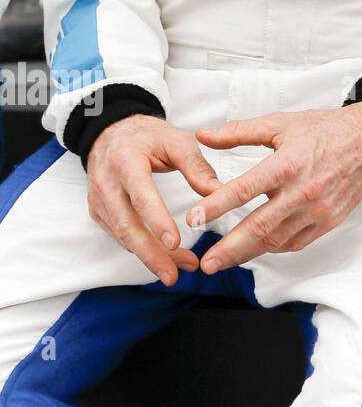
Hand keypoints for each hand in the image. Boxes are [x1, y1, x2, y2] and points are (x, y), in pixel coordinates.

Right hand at [86, 115, 221, 285]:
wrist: (112, 132)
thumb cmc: (148, 136)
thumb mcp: (176, 140)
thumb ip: (197, 166)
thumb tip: (219, 193)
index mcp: (126, 162)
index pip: (141, 197)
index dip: (157, 222)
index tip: (175, 243)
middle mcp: (106, 184)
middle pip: (127, 226)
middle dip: (151, 254)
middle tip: (175, 274)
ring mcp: (99, 201)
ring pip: (122, 237)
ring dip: (149, 257)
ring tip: (178, 270)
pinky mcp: (99, 212)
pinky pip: (118, 236)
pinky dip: (139, 250)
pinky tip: (161, 259)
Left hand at [188, 103, 361, 272]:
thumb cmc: (324, 129)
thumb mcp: (281, 123)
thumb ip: (239, 132)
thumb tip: (203, 135)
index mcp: (288, 164)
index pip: (244, 190)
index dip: (216, 206)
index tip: (193, 219)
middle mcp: (303, 191)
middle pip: (259, 226)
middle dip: (229, 248)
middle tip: (205, 262)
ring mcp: (318, 210)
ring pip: (276, 240)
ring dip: (247, 254)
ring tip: (223, 262)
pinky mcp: (329, 221)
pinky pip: (296, 242)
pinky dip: (273, 248)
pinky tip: (257, 249)